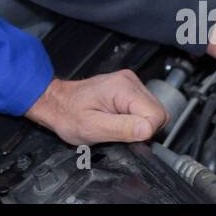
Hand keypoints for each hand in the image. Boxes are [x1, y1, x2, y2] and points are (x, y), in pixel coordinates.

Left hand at [24, 71, 165, 144]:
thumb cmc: (68, 114)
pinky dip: (135, 118)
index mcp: (123, 88)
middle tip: (118, 130)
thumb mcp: (93, 127)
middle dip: (142, 128)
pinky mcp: (129, 89)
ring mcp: (130, 83)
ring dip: (138, 123)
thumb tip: (147, 130)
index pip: (156, 115)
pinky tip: (117, 119)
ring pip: (153, 112)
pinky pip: (144, 108)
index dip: (144, 132)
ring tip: (115, 124)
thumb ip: (122, 128)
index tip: (125, 134)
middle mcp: (129, 81)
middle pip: (158, 113)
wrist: (57, 103)